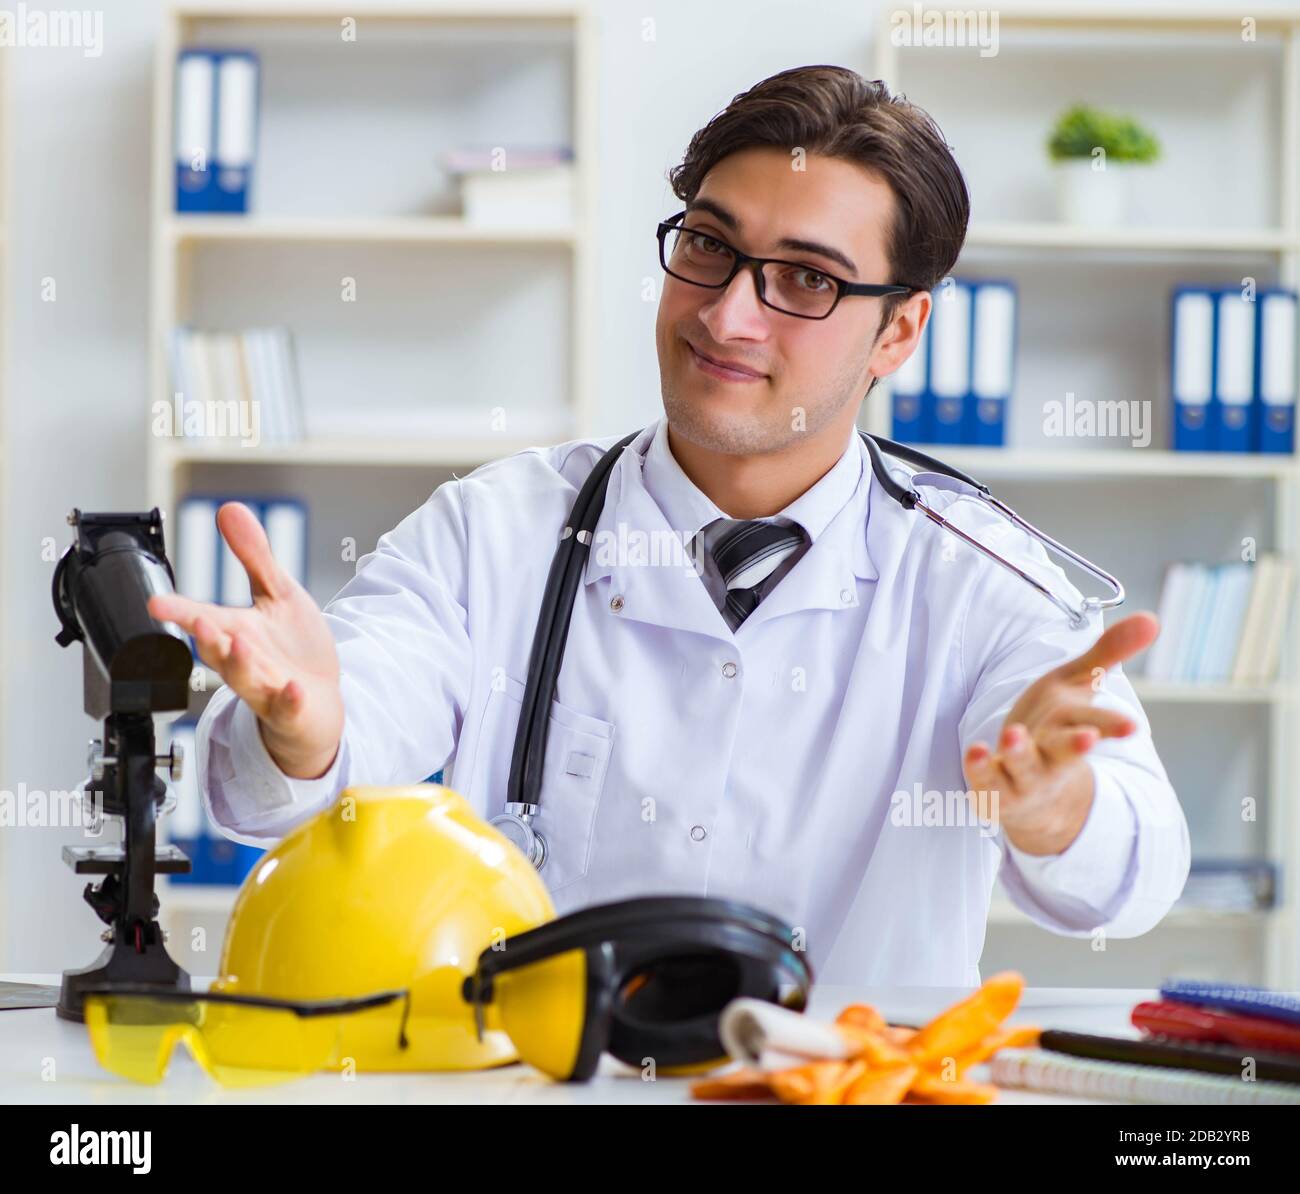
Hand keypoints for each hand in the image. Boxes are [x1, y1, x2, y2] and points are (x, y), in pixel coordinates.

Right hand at [148, 501, 343, 779]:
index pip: (202, 617)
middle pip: (219, 650)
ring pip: (246, 680)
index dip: (179, 609)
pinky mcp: (291, 709)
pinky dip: (288, 699)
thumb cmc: (293, 649)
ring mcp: (265, 688)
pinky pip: (288, 707)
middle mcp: (245, 661)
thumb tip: (229, 509)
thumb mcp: (278, 595)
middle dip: (207, 635)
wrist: (317, 701)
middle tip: (197, 620)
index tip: (154, 601)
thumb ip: (254, 556)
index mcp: (236, 631)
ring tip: (237, 643)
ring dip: (239, 664)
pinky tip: (293, 688)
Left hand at [961, 612, 1158, 855]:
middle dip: (1076, 744)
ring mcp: (1024, 777)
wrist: (1036, 795)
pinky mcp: (994, 790)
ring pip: (1024, 767)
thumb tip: (1151, 619)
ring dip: (1019, 752)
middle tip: (1089, 740)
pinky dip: (979, 767)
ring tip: (1013, 735)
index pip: (1095, 725)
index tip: (1131, 726)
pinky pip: (987, 780)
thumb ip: (1109, 653)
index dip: (1110, 725)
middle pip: (1065, 750)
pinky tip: (975, 751)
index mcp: (1075, 730)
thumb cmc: (1059, 727)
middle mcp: (1053, 757)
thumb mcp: (1079, 684)